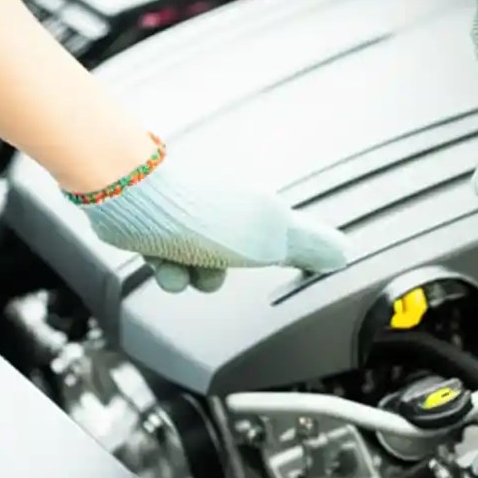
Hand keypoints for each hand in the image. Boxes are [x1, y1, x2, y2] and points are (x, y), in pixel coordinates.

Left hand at [74, 139, 349, 292]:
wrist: (132, 201)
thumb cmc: (203, 217)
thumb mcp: (273, 235)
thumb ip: (312, 245)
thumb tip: (346, 252)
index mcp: (257, 206)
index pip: (282, 236)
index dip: (278, 254)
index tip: (277, 264)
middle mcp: (225, 206)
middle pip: (240, 258)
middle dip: (227, 273)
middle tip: (220, 267)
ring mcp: (189, 215)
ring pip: (201, 266)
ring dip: (193, 276)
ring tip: (183, 265)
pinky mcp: (157, 226)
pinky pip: (169, 261)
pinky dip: (165, 269)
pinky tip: (160, 261)